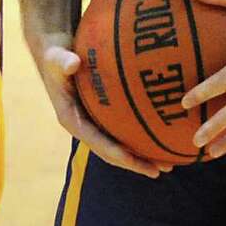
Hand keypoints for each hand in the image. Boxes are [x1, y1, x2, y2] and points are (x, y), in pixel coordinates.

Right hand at [37, 40, 166, 177]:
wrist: (55, 54)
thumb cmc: (57, 55)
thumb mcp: (56, 58)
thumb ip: (62, 62)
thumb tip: (73, 63)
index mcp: (72, 121)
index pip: (98, 144)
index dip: (118, 155)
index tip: (137, 162)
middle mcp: (84, 127)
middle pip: (112, 153)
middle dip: (135, 163)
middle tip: (161, 170)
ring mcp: (94, 124)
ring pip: (120, 146)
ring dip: (143, 156)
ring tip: (169, 163)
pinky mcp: (103, 116)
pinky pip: (124, 131)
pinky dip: (143, 137)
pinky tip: (164, 135)